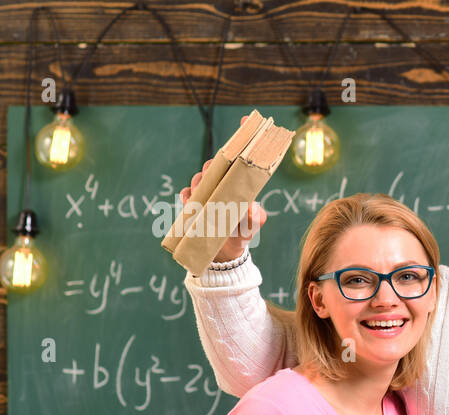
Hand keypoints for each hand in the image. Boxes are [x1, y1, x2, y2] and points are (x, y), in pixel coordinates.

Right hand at [181, 116, 265, 261]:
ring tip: (205, 192)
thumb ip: (256, 217)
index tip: (246, 120)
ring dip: (201, 180)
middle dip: (215, 164)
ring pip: (200, 177)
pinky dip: (188, 194)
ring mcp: (207, 192)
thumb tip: (253, 209)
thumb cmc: (243, 232)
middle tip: (216, 173)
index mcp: (240, 182)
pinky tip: (191, 199)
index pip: (241, 155)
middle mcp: (223, 183)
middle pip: (216, 163)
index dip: (244, 136)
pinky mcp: (193, 204)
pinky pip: (186, 194)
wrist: (226, 253)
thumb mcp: (254, 224)